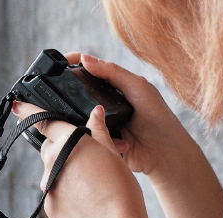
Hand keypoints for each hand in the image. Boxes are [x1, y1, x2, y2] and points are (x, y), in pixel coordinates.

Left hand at [11, 101, 148, 217]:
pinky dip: (66, 193)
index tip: (18, 106)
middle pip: (50, 147)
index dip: (29, 111)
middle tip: (85, 159)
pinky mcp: (48, 204)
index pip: (45, 121)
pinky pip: (54, 192)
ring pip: (52, 171)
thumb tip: (95, 114)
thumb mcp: (113, 155)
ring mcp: (48, 184)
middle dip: (61, 148)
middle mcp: (52, 160)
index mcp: (69, 141)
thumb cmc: (120, 190)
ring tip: (91, 186)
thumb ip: (100, 132)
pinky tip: (85, 200)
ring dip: (65, 172)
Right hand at [66, 53, 190, 178]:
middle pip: (76, 94)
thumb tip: (84, 59)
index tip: (57, 64)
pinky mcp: (99, 141)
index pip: (86, 70)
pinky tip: (101, 137)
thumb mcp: (137, 87)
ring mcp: (100, 122)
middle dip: (69, 95)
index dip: (71, 64)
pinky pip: (85, 137)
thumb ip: (112, 72)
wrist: (164, 153)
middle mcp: (103, 103)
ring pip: (76, 117)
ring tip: (91, 121)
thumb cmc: (157, 117)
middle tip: (61, 95)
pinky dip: (91, 136)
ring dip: (80, 119)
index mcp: (112, 86)